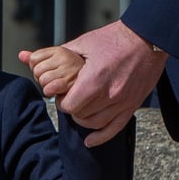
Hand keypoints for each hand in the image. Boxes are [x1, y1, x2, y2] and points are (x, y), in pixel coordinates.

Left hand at [19, 43, 84, 99]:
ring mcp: (67, 69)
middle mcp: (63, 57)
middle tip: (55, 81)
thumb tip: (21, 55)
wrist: (97, 81)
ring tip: (59, 87)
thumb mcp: (55, 61)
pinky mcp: (70, 82)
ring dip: (48, 88)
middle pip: (36, 71)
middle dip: (42, 79)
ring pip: (42, 81)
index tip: (49, 72)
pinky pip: (49, 89)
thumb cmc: (74, 73)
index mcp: (59, 50)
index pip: (33, 59)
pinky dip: (52, 94)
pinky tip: (60, 93)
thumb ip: (37, 58)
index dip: (37, 68)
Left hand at [59, 20, 165, 147]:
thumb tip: (30, 56)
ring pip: (95, 124)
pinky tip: (89, 141)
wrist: (147, 38)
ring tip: (80, 110)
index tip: (62, 94)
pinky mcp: (133, 105)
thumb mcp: (86, 42)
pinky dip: (100, 137)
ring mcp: (123, 102)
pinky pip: (115, 128)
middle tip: (71, 99)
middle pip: (80, 115)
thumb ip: (61, 54)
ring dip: (84, 119)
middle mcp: (109, 94)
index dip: (62, 101)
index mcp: (94, 79)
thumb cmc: (116, 38)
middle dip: (72, 108)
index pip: (69, 105)